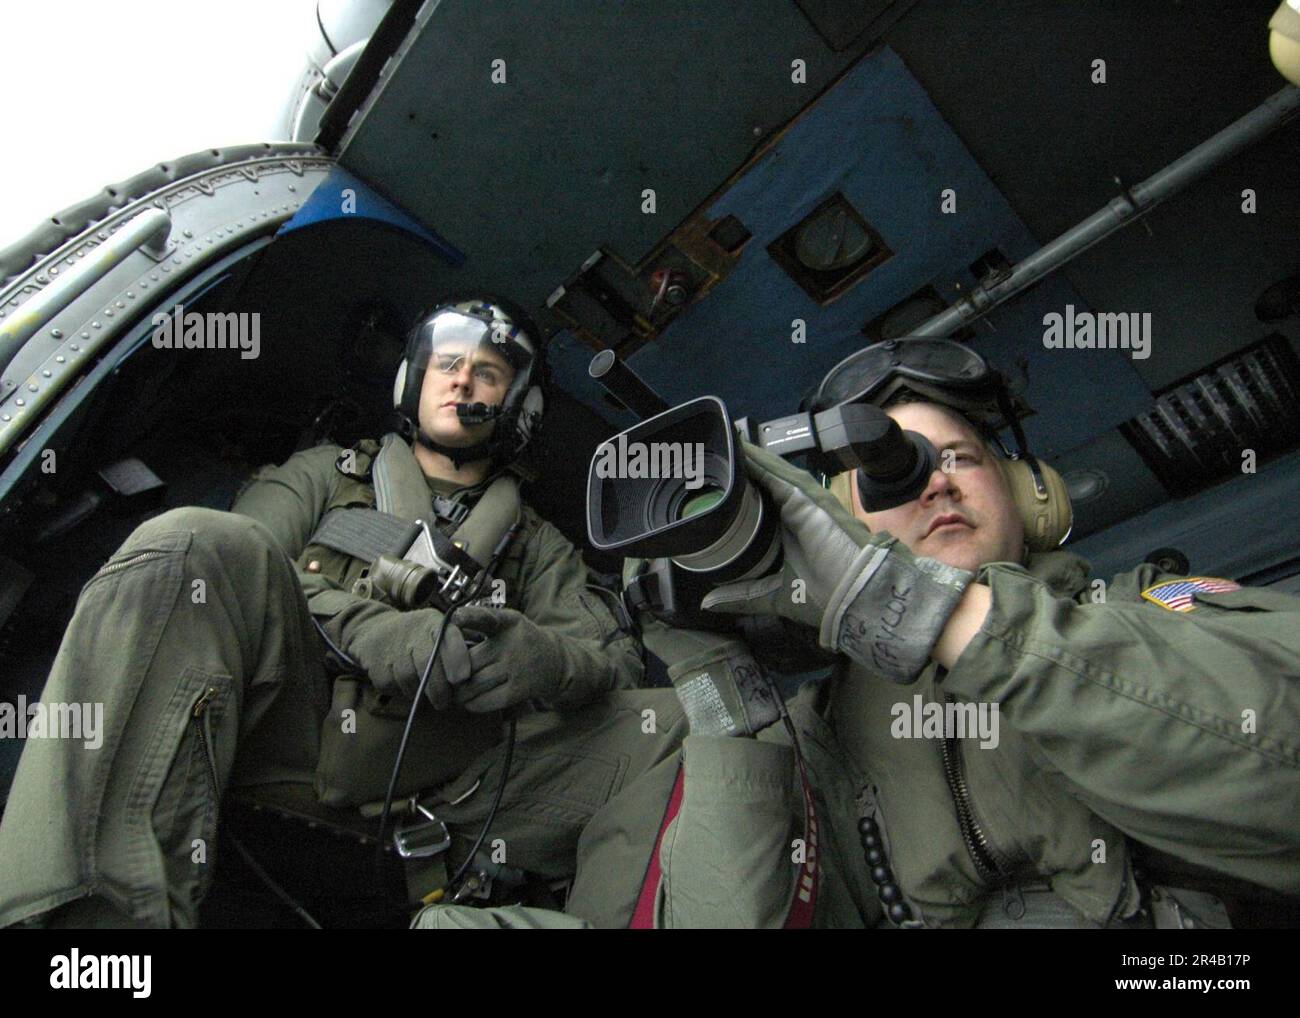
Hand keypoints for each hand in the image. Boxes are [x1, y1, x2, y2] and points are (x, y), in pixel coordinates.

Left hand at [450, 606, 562, 712]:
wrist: (555, 661)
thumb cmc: (520, 641)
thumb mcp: (508, 622)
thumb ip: (481, 623)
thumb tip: (444, 640)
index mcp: (507, 623)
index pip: (485, 617)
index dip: (469, 617)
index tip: (455, 618)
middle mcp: (511, 643)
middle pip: (469, 661)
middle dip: (453, 673)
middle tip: (446, 679)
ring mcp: (516, 667)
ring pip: (474, 683)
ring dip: (460, 692)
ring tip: (455, 693)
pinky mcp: (519, 689)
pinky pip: (487, 700)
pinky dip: (474, 704)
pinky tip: (470, 702)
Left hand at [702, 442, 973, 683]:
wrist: (855, 599)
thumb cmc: (823, 597)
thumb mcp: (769, 597)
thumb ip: (740, 596)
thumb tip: (707, 602)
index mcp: (787, 531)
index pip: (759, 503)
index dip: (739, 490)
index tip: (711, 481)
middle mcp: (794, 511)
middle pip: (763, 482)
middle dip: (740, 468)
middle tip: (709, 452)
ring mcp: (803, 501)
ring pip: (769, 472)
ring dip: (746, 457)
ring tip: (721, 441)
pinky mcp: (807, 497)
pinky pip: (778, 473)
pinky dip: (759, 460)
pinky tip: (740, 447)